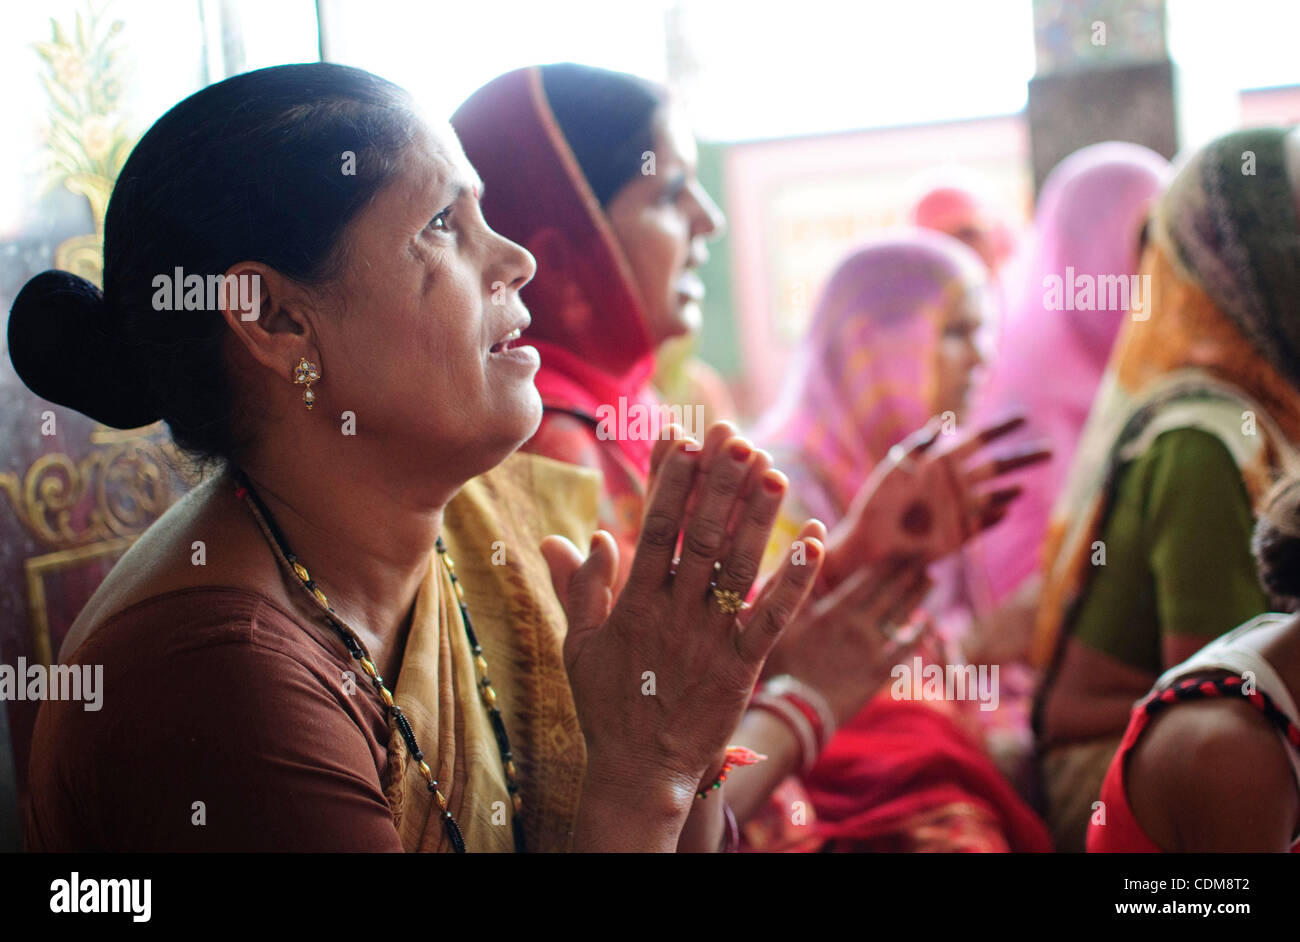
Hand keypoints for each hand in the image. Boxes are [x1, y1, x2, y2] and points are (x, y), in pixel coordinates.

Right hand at [542, 424, 823, 805]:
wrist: (639, 772)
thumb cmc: (607, 707)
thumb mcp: (577, 646)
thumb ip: (577, 589)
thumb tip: (575, 537)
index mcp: (633, 603)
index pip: (654, 528)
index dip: (670, 481)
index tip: (682, 438)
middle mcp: (674, 612)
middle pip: (701, 535)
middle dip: (718, 482)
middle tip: (735, 436)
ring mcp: (710, 638)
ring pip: (739, 566)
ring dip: (758, 515)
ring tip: (773, 468)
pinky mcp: (743, 666)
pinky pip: (774, 616)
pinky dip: (798, 578)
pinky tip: (816, 538)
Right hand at [762, 525, 933, 725]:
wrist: (793, 712)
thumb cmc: (778, 666)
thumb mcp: (777, 621)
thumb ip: (792, 586)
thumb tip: (803, 553)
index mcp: (833, 611)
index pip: (867, 580)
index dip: (887, 563)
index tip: (902, 548)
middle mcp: (858, 625)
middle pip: (889, 593)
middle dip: (907, 572)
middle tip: (923, 556)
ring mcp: (871, 649)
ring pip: (901, 615)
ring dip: (917, 595)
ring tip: (930, 579)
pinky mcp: (878, 673)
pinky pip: (905, 649)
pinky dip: (919, 634)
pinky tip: (928, 623)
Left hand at [823, 414, 1049, 586]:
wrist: (869, 540)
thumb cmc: (877, 501)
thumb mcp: (895, 467)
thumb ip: (917, 446)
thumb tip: (940, 424)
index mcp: (943, 462)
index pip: (978, 440)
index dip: (1001, 428)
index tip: (1024, 416)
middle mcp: (959, 484)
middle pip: (999, 467)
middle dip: (1023, 457)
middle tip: (1050, 449)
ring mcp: (962, 509)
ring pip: (997, 495)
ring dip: (1008, 490)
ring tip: (1020, 486)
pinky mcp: (962, 535)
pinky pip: (984, 523)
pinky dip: (994, 515)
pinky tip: (1004, 509)